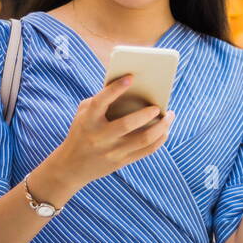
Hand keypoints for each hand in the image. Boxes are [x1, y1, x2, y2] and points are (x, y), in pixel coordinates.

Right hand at [52, 74, 174, 186]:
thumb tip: (133, 87)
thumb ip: (102, 99)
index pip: (101, 102)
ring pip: (143, 139)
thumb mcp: (84, 113)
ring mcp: (112, 151)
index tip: (131, 77)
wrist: (72, 165)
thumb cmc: (82, 130)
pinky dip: (160, 139)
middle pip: (127, 125)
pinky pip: (147, 151)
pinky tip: (166, 129)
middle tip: (158, 106)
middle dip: (146, 114)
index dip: (115, 89)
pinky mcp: (122, 162)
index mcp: (88, 120)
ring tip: (170, 115)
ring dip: (161, 127)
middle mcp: (100, 136)